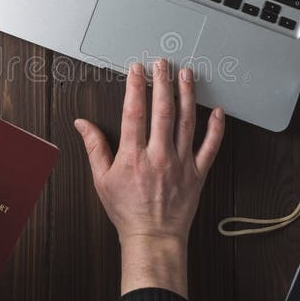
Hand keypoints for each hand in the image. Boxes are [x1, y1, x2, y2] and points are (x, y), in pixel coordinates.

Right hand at [75, 60, 224, 296]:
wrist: (153, 237)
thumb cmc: (127, 210)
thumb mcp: (102, 180)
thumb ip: (94, 147)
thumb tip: (82, 123)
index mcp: (133, 156)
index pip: (134, 112)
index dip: (136, 87)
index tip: (137, 69)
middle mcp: (159, 156)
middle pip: (162, 111)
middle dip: (163, 83)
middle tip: (163, 63)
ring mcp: (181, 163)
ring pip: (187, 122)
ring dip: (187, 95)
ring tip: (186, 75)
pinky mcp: (198, 173)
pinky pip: (210, 147)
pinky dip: (216, 128)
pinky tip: (217, 111)